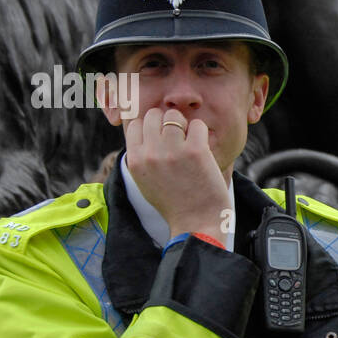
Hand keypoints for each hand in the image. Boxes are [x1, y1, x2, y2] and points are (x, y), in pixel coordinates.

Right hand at [124, 106, 230, 238]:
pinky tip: (202, 147)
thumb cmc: (173, 202)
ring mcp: (173, 151)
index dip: (150, 126)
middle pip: (154, 115)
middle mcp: (150, 153)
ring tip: (190, 143)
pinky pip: (197, 125)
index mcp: (135, 160)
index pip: (135, 123)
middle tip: (178, 140)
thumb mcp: (145, 180)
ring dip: (184, 125)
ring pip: (174, 116)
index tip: (161, 136)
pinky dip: (201, 132)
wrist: (195, 222)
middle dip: (166, 123)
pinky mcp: (196, 151)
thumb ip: (142, 156)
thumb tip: (145, 129)